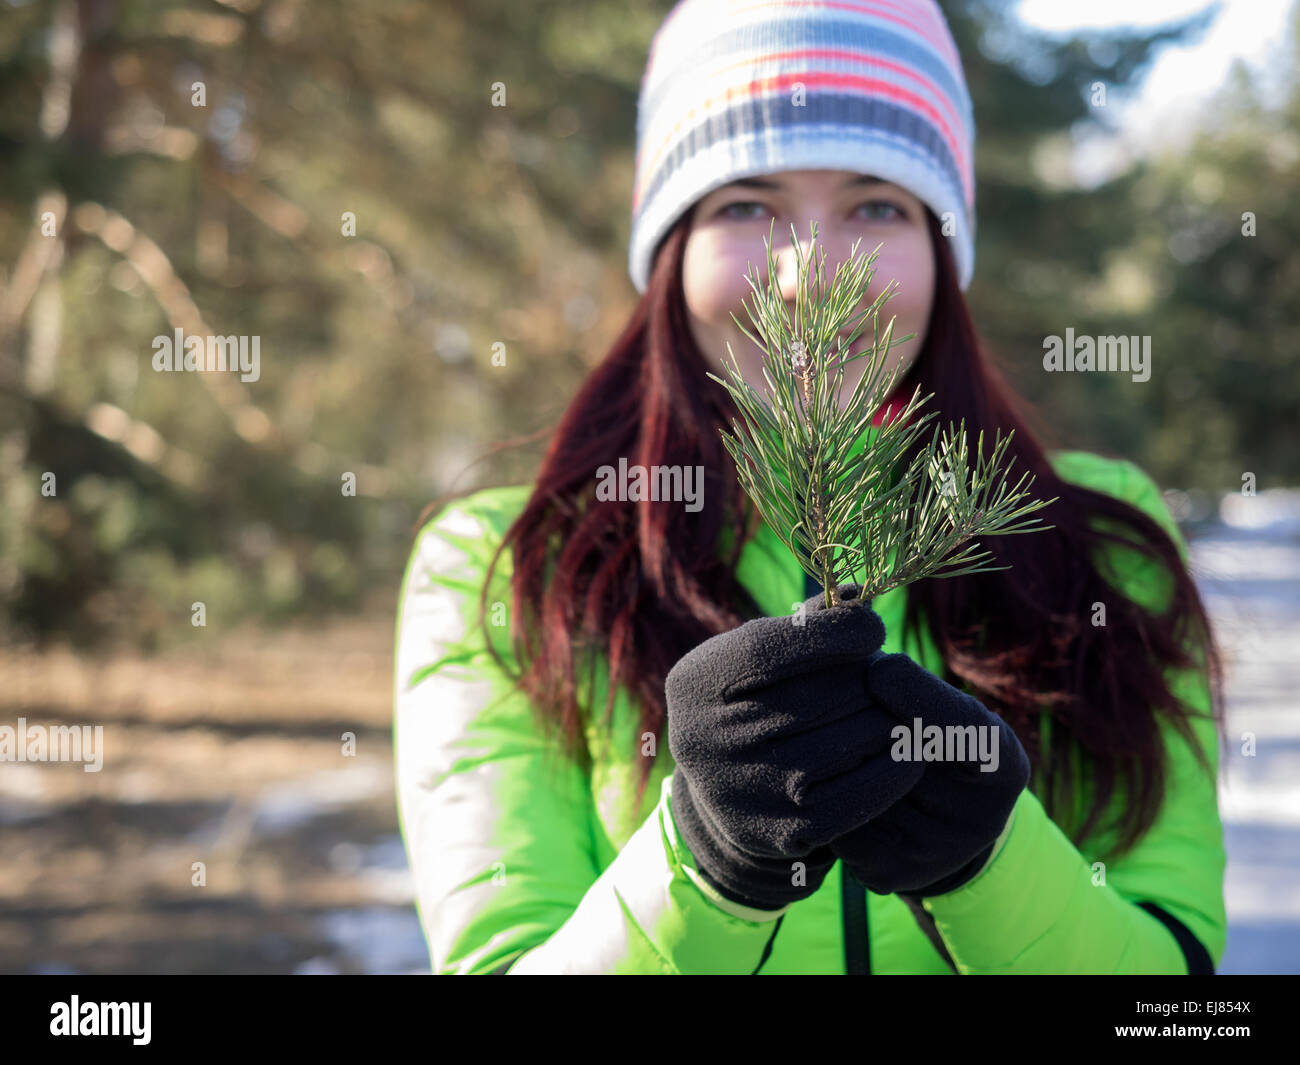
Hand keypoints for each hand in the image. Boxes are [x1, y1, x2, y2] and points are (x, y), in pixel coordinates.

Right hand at [667, 583, 922, 910]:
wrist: (728, 799)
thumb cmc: (752, 704)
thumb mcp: (754, 657)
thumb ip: (801, 625)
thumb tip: (860, 596)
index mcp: (697, 683)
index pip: (776, 646)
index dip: (835, 632)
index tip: (872, 628)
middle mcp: (710, 738)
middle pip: (827, 691)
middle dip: (867, 677)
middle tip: (881, 676)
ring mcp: (749, 789)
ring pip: (859, 734)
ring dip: (887, 716)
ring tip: (887, 709)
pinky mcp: (788, 831)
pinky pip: (871, 787)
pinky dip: (898, 762)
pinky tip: (904, 745)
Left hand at [830, 652, 1030, 896]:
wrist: (934, 824)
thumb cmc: (932, 737)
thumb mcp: (940, 702)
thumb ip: (904, 675)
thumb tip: (844, 620)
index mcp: (1002, 764)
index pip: (960, 726)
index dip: (914, 694)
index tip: (878, 667)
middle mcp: (977, 820)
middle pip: (901, 757)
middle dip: (859, 720)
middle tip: (820, 691)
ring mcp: (932, 855)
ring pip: (860, 789)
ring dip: (830, 756)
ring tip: (812, 733)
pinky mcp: (885, 876)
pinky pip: (835, 821)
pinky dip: (818, 793)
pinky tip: (812, 774)